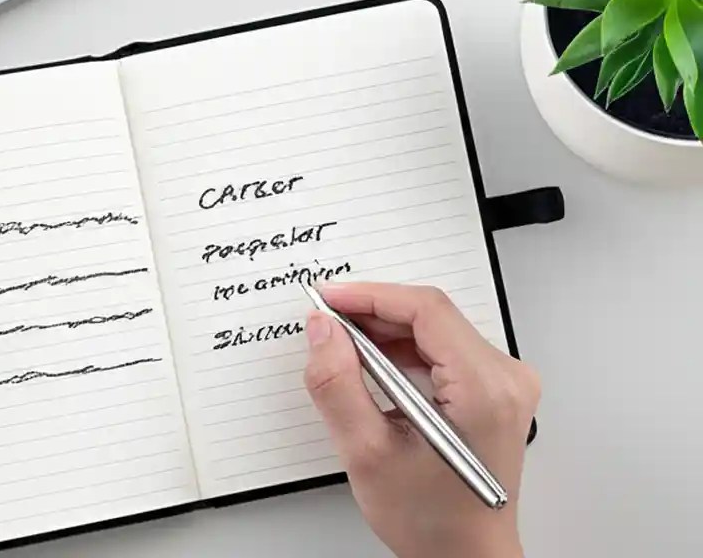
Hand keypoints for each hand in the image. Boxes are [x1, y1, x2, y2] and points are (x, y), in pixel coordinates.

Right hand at [302, 283, 539, 557]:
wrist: (466, 557)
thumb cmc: (432, 521)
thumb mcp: (367, 453)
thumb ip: (338, 385)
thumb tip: (322, 332)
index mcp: (484, 390)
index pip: (426, 310)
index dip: (370, 296)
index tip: (329, 299)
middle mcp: (505, 379)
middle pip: (431, 316)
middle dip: (372, 314)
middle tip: (326, 325)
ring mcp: (504, 383)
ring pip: (435, 330)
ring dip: (385, 334)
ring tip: (342, 350)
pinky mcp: (493, 390)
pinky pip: (443, 350)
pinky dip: (403, 351)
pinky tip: (372, 367)